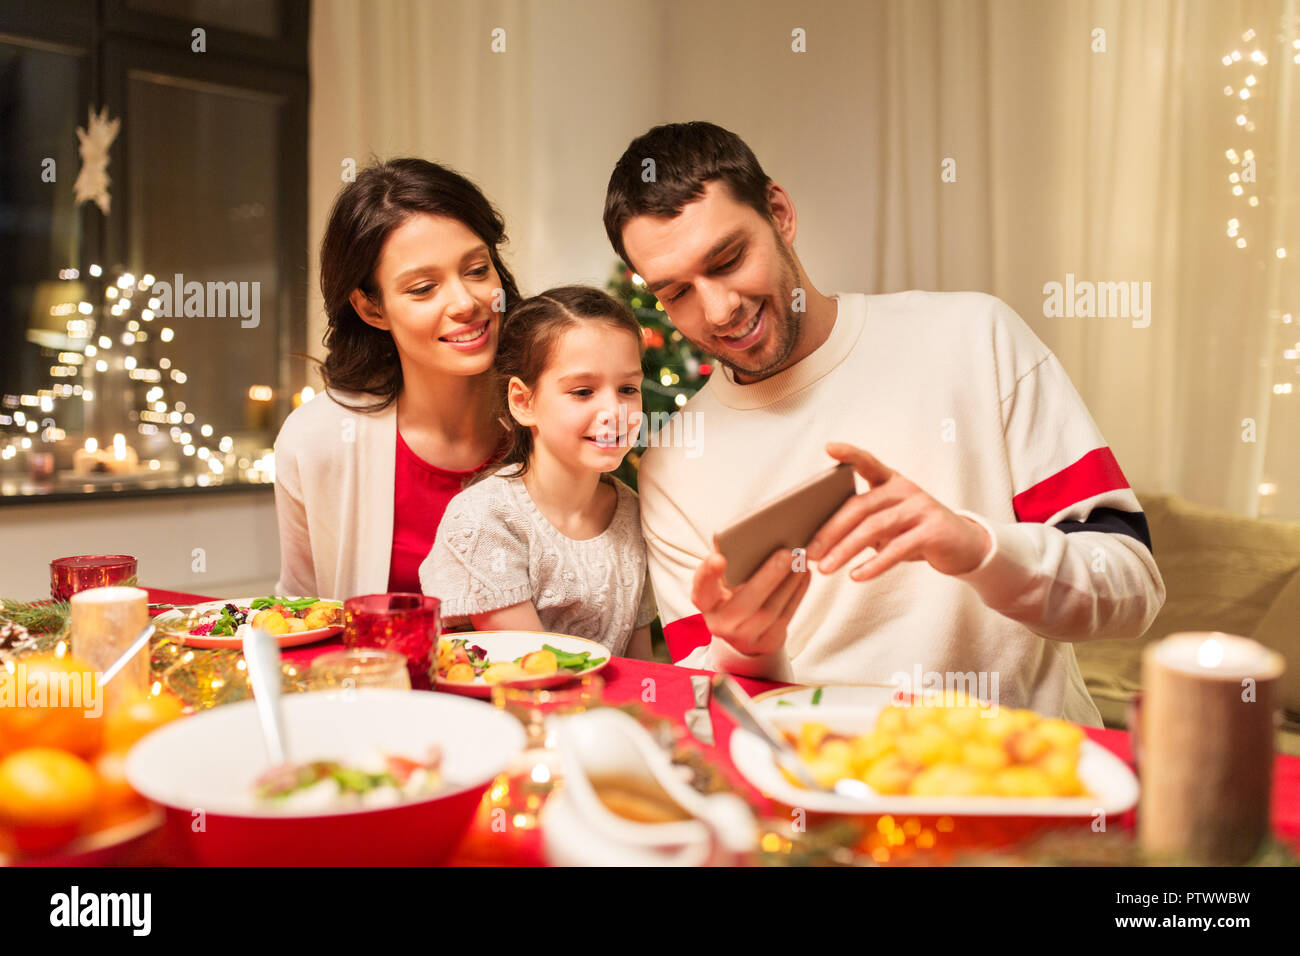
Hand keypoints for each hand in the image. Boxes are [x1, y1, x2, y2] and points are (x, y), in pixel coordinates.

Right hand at [690, 545, 811, 656]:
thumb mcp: (724, 580)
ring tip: (802, 559)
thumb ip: (732, 562)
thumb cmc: (733, 593)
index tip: (718, 557)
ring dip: (790, 583)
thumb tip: (753, 535)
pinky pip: (785, 616)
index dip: (708, 573)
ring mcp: (744, 636)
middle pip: (744, 603)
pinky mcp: (767, 643)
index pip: (702, 587)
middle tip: (787, 553)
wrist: (743, 632)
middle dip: (768, 577)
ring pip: (770, 611)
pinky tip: (805, 574)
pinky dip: (797, 593)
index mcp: (705, 601)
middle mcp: (720, 623)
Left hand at [805, 442, 991, 581]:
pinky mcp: (933, 531)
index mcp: (892, 481)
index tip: (829, 447)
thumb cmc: (916, 533)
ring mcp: (921, 508)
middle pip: (860, 506)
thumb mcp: (890, 523)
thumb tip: (821, 542)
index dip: (850, 454)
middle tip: (810, 553)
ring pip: (874, 528)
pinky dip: (874, 564)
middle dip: (830, 531)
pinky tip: (856, 576)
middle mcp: (905, 490)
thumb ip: (863, 523)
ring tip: (826, 569)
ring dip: (845, 550)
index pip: (868, 462)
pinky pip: (897, 548)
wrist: (966, 547)